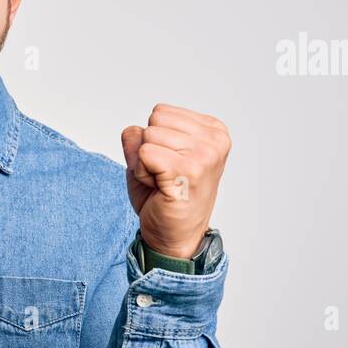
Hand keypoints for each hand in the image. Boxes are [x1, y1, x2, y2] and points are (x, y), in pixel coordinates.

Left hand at [120, 104, 230, 258]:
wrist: (173, 236)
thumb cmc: (164, 196)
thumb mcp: (151, 156)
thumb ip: (140, 136)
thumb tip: (133, 130)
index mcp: (213, 130)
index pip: (161, 112)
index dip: (154, 140)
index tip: (169, 164)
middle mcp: (214, 140)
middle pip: (154, 121)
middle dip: (149, 150)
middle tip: (164, 175)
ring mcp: (205, 154)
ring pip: (148, 136)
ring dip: (145, 163)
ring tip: (163, 182)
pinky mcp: (189, 170)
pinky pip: (144, 153)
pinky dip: (142, 172)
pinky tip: (160, 189)